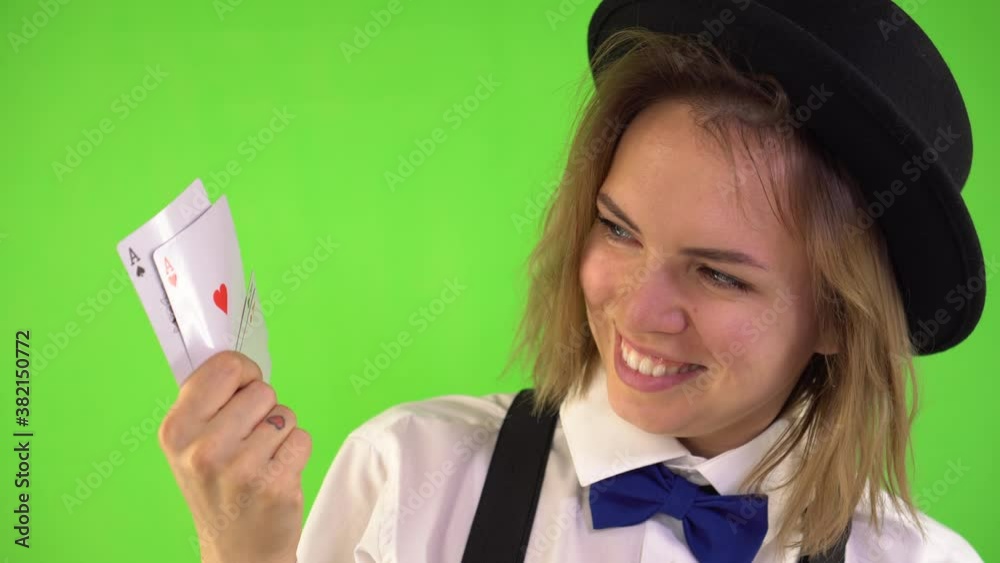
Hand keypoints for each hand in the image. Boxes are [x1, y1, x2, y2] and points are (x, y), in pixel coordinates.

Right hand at [158, 350, 311, 562]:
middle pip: (262, 390)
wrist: (238, 549)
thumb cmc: (219, 486)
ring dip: (280, 433)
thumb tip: (234, 355)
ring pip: (285, 414)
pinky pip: (302, 438)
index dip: (243, 374)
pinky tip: (276, 474)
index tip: (242, 390)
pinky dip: (296, 452)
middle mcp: (203, 449)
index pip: (225, 367)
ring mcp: (240, 470)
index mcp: (176, 429)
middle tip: (248, 440)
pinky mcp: (275, 485)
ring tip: (260, 460)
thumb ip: (208, 399)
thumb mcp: (191, 443)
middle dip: (263, 409)